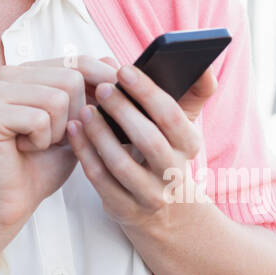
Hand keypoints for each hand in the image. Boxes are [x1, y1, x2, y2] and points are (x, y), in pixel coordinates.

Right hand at [0, 56, 119, 237]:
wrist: (10, 201)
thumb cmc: (41, 165)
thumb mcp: (76, 124)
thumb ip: (90, 94)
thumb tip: (113, 58)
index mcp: (25, 72)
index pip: (75, 61)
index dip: (101, 83)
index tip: (116, 105)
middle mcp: (6, 74)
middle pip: (71, 79)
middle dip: (74, 117)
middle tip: (52, 137)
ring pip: (58, 98)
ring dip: (58, 131)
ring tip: (38, 142)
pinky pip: (39, 119)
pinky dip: (41, 141)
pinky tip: (25, 148)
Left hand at [66, 57, 217, 232]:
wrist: (161, 209)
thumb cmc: (163, 150)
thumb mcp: (181, 125)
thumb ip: (191, 92)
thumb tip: (202, 65)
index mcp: (189, 145)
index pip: (171, 115)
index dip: (146, 91)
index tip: (123, 70)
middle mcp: (173, 173)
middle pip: (148, 140)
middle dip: (122, 111)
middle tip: (100, 88)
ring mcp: (150, 195)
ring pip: (120, 163)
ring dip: (99, 133)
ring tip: (84, 110)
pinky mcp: (125, 209)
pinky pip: (100, 179)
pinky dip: (84, 152)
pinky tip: (74, 130)